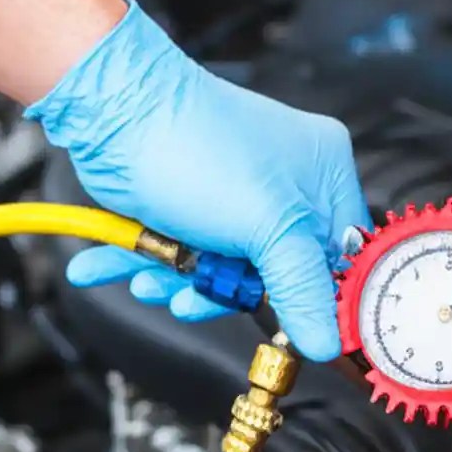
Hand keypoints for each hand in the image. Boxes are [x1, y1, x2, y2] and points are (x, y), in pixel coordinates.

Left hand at [26, 1, 370, 360]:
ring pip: (220, 270)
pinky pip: (180, 253)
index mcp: (323, 175)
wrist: (109, 110)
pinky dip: (146, 263)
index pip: (342, 258)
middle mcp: (285, 184)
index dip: (317, 300)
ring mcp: (234, 196)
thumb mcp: (266, 227)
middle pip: (275, 274)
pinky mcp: (190, 205)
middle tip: (193, 297)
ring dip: (176, 282)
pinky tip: (114, 265)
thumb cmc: (191, 144)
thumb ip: (302, 289)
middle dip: (223, 293)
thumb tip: (326, 342)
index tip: (295, 330)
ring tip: (147, 276)